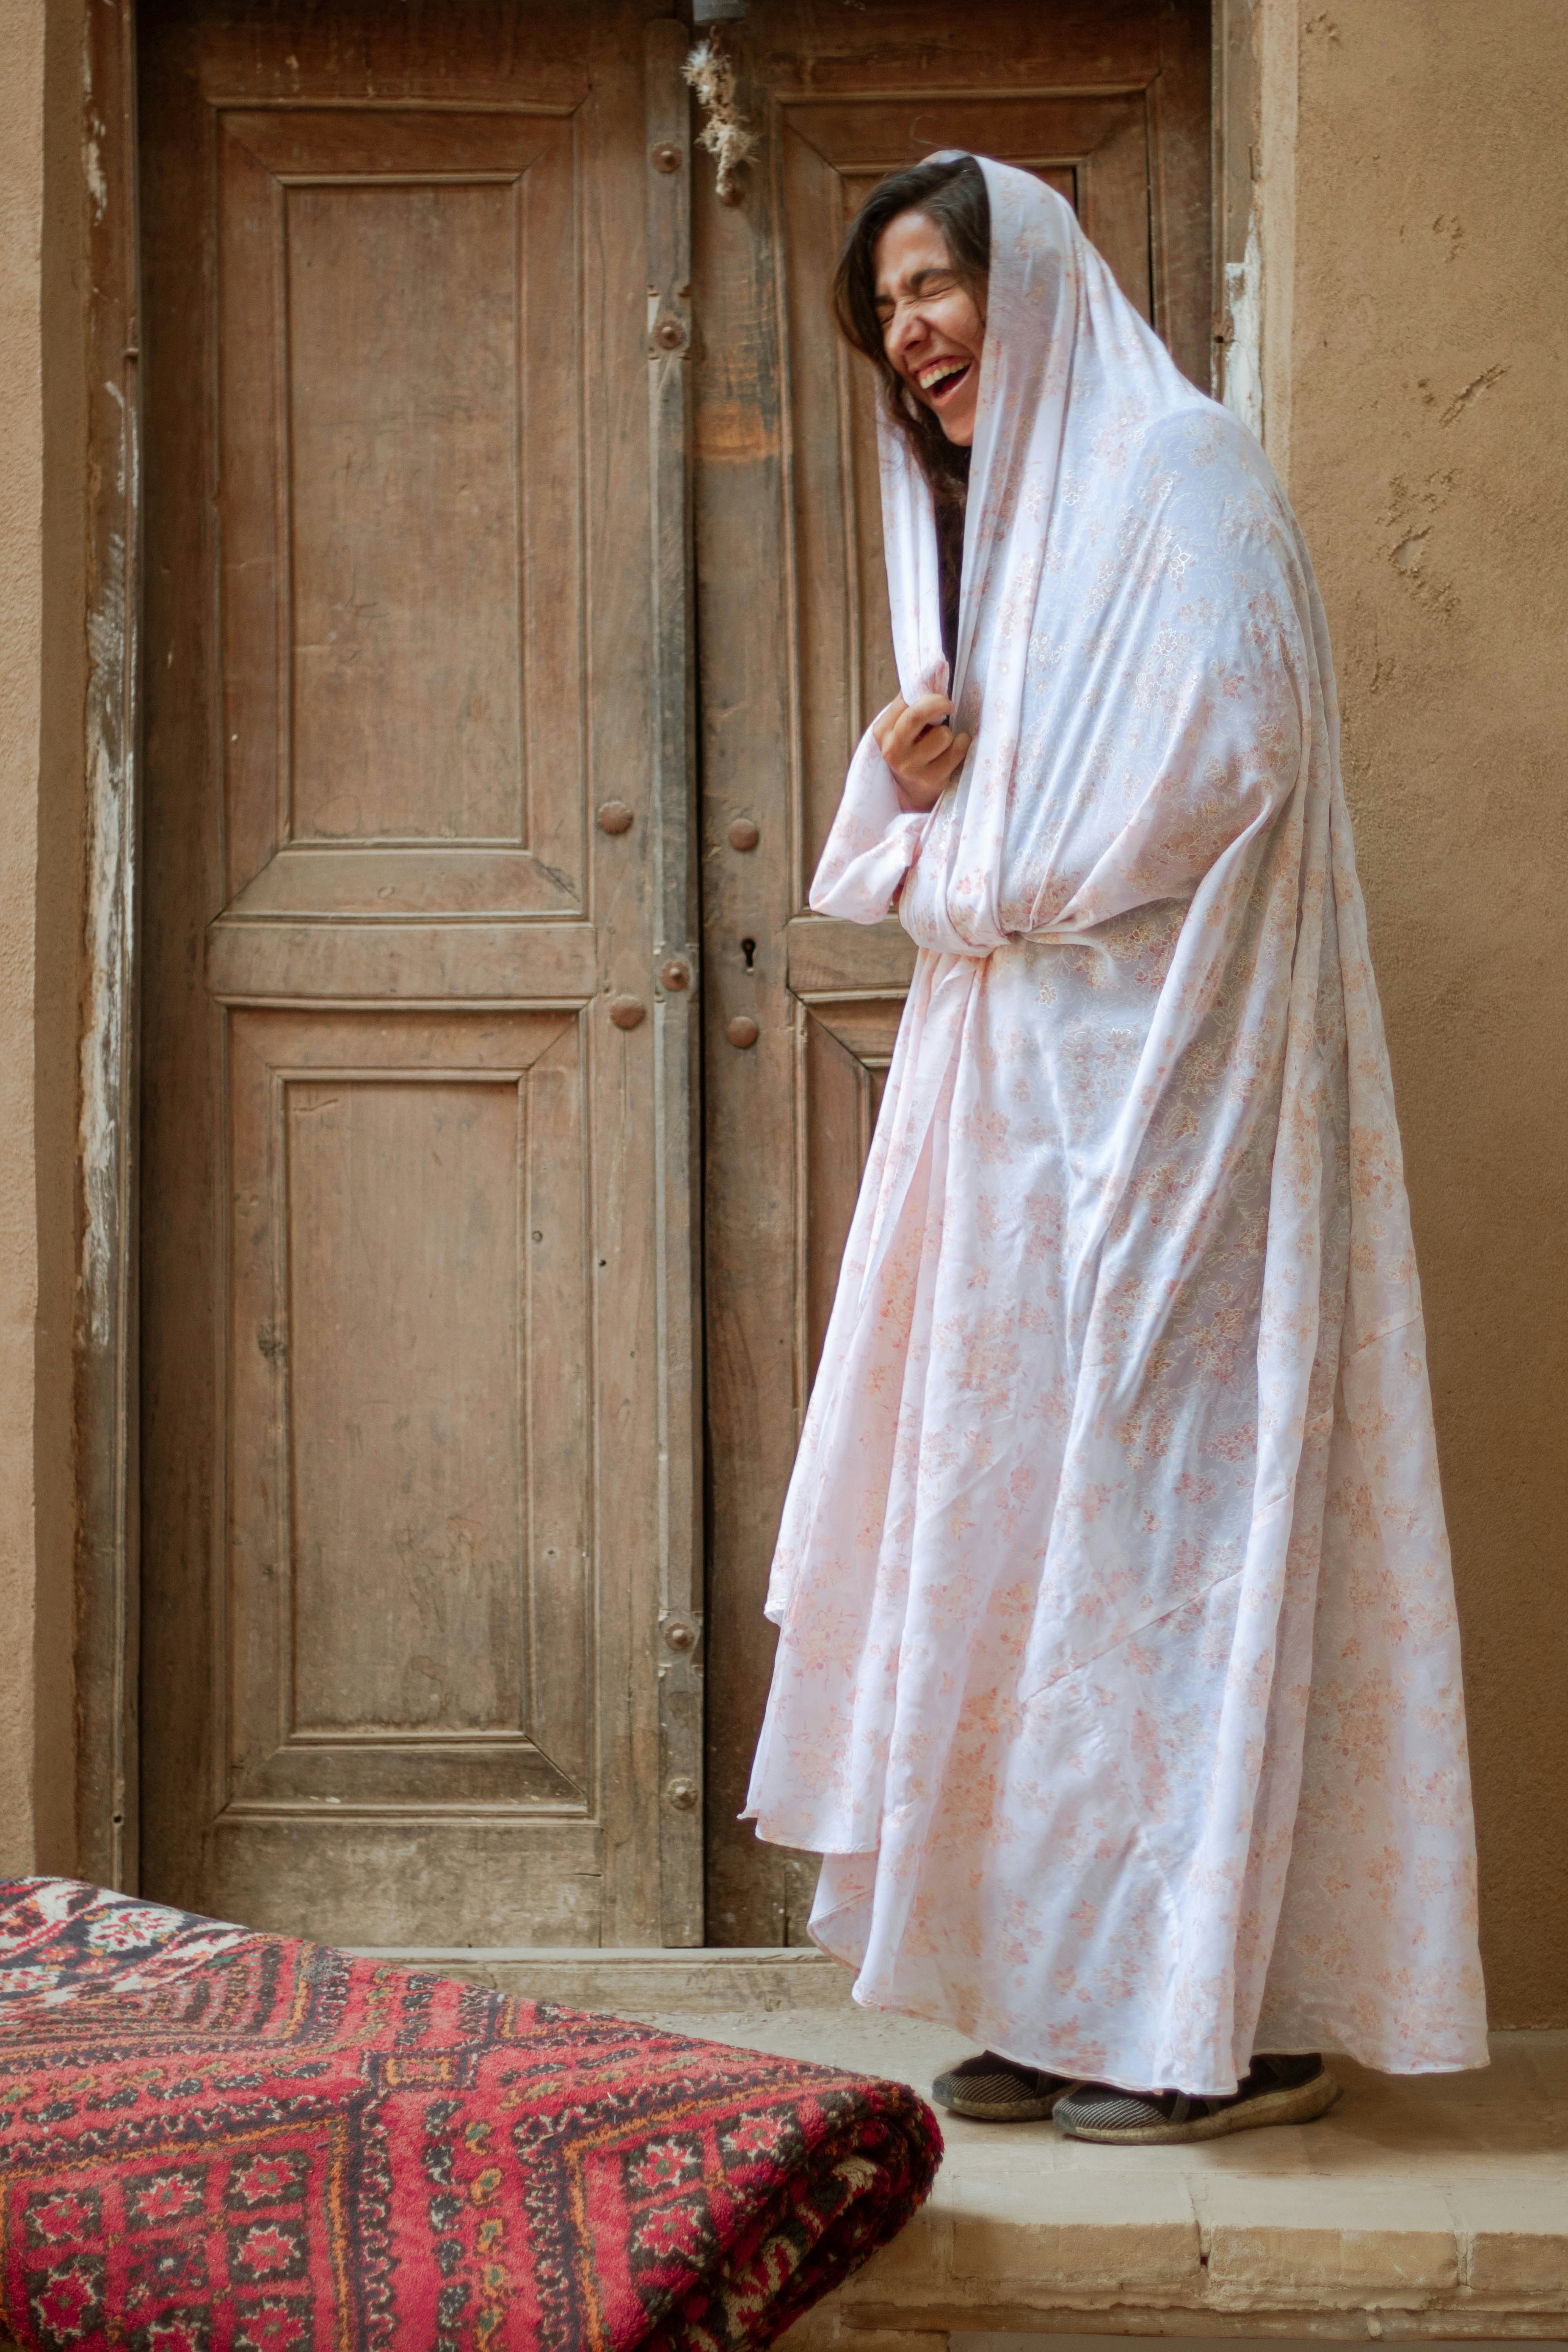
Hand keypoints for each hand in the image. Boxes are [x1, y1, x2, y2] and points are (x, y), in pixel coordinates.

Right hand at [872, 692, 971, 812]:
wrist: (911, 792)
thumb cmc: (912, 749)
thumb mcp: (902, 728)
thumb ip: (911, 704)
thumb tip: (932, 673)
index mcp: (882, 731)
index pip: (905, 701)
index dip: (928, 694)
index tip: (940, 696)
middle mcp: (891, 750)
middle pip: (916, 715)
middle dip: (939, 704)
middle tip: (949, 706)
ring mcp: (910, 767)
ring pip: (942, 735)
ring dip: (950, 733)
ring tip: (944, 740)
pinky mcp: (929, 779)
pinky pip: (956, 751)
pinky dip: (961, 745)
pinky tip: (955, 748)